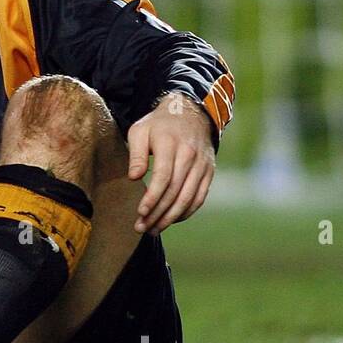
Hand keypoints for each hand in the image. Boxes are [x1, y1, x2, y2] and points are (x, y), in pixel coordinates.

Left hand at [126, 92, 215, 233]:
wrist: (190, 113)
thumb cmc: (158, 125)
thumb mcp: (140, 130)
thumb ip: (136, 153)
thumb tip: (134, 177)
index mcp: (171, 143)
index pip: (163, 177)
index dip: (152, 197)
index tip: (140, 212)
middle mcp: (190, 155)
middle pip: (175, 191)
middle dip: (158, 213)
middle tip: (142, 227)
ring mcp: (202, 165)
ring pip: (189, 198)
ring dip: (171, 217)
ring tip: (154, 229)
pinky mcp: (209, 172)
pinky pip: (199, 197)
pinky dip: (186, 211)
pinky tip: (172, 220)